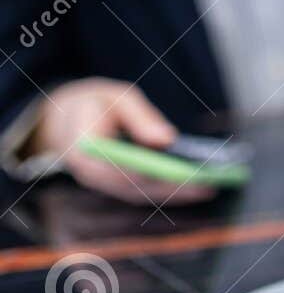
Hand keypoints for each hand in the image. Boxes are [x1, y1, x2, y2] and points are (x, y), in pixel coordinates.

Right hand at [31, 79, 215, 204]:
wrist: (64, 118)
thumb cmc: (93, 103)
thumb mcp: (117, 97)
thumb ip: (140, 117)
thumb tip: (167, 140)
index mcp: (84, 149)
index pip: (118, 169)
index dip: (149, 174)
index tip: (178, 175)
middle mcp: (91, 175)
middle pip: (135, 187)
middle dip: (173, 188)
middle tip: (207, 185)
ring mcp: (102, 184)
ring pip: (141, 195)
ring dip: (176, 194)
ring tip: (210, 187)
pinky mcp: (114, 186)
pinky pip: (142, 192)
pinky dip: (169, 191)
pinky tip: (197, 186)